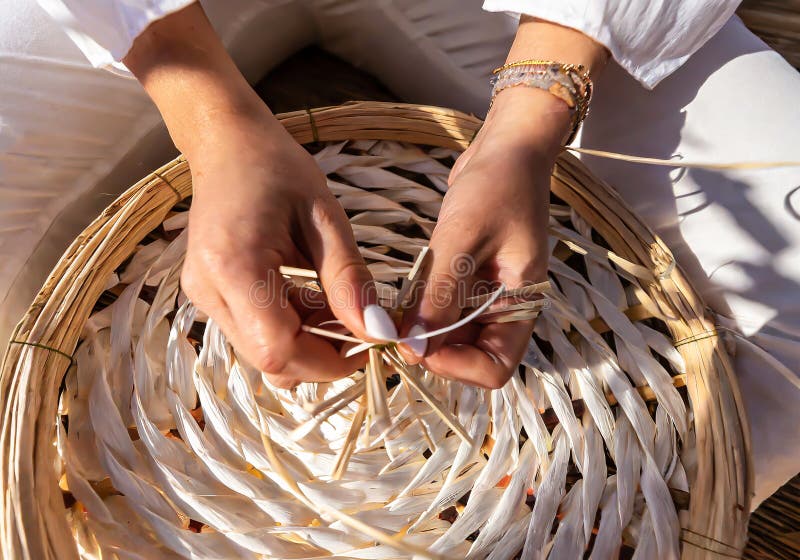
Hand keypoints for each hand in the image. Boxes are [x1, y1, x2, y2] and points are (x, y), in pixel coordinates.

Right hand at [124, 4, 373, 387]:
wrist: (226, 143)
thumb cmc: (277, 168)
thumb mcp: (325, 218)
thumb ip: (348, 278)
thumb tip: (377, 332)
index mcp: (235, 264)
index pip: (278, 349)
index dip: (327, 361)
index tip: (368, 345)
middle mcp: (208, 289)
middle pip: (268, 359)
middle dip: (321, 356)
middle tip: (361, 330)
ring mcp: (202, 295)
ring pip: (261, 351)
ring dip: (308, 344)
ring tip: (338, 309)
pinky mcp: (208, 295)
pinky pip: (253, 332)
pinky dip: (290, 328)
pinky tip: (313, 301)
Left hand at [399, 87, 570, 388]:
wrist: (506, 148)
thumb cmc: (497, 186)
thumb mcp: (464, 239)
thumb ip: (440, 296)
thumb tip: (414, 348)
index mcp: (521, 305)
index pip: (495, 368)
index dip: (457, 366)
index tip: (420, 342)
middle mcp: (505, 308)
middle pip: (469, 357)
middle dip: (432, 348)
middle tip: (396, 327)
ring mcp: (486, 296)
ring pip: (451, 336)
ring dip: (422, 329)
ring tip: (397, 308)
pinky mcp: (468, 281)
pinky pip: (443, 310)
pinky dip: (422, 309)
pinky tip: (405, 293)